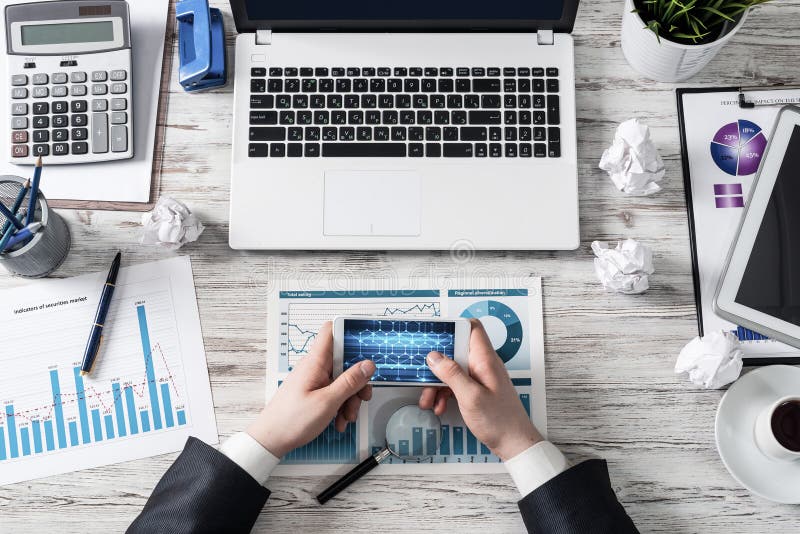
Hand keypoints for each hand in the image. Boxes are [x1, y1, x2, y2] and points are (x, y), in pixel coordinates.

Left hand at [246, 322, 374, 457]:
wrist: (271, 439)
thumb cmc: (291, 420)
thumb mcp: (328, 402)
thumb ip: (350, 381)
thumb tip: (367, 365)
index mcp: (315, 362)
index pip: (331, 331)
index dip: (349, 332)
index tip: (365, 345)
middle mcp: (315, 367)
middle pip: (344, 361)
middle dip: (356, 380)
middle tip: (361, 396)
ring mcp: (314, 379)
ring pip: (342, 380)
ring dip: (349, 398)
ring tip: (346, 417)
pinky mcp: (314, 392)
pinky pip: (334, 392)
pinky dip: (340, 405)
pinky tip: (339, 420)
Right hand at [419, 319, 541, 460]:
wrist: (514, 444)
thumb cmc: (500, 421)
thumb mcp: (470, 396)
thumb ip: (452, 374)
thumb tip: (435, 356)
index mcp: (485, 359)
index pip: (472, 328)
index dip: (453, 327)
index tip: (434, 337)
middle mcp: (483, 365)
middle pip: (455, 351)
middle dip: (437, 364)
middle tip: (424, 375)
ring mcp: (480, 377)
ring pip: (452, 369)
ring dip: (437, 383)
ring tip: (429, 399)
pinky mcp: (476, 390)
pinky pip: (456, 384)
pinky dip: (445, 393)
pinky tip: (440, 406)